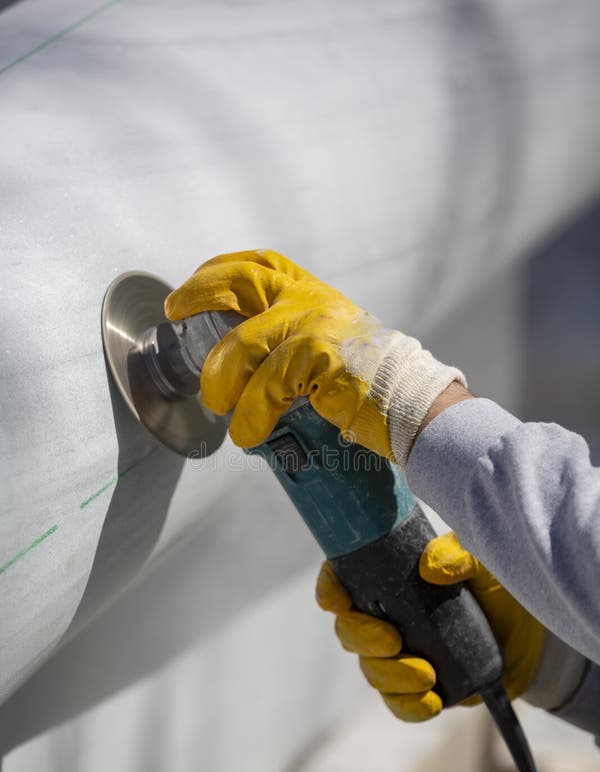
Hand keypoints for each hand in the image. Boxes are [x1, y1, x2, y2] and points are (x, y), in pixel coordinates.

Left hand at [165, 249, 464, 464]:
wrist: (410, 403)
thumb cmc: (367, 382)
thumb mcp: (329, 342)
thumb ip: (291, 337)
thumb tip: (238, 357)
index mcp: (312, 294)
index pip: (260, 264)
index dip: (218, 270)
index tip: (190, 287)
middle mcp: (312, 302)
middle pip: (243, 281)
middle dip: (200, 293)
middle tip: (175, 312)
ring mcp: (316, 327)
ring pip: (243, 345)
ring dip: (221, 379)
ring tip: (218, 404)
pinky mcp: (321, 359)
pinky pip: (267, 386)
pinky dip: (250, 415)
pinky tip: (248, 432)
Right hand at [317, 532, 546, 722]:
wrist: (526, 635)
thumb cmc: (494, 587)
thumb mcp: (481, 562)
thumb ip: (458, 555)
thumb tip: (431, 568)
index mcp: (385, 578)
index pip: (341, 579)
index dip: (330, 589)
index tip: (337, 602)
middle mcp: (382, 617)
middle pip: (348, 631)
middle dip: (362, 638)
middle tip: (393, 642)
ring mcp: (396, 656)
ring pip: (371, 670)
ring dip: (390, 676)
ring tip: (427, 675)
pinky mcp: (416, 689)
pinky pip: (399, 705)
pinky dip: (409, 706)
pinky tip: (431, 702)